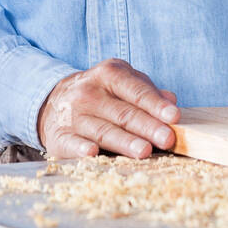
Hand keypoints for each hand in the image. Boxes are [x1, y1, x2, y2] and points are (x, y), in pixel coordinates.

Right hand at [37, 58, 179, 159]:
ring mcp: (73, 115)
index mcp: (108, 74)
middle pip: (123, 113)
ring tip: (145, 151)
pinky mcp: (60, 136)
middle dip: (147, 127)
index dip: (156, 104)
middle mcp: (88, 92)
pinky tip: (93, 153)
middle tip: (167, 139)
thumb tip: (171, 101)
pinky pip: (71, 143)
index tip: (174, 117)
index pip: (136, 90)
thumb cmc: (100, 93)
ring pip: (103, 131)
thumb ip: (147, 92)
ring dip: (124, 142)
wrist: (53, 100)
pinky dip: (81, 148)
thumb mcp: (122, 82)